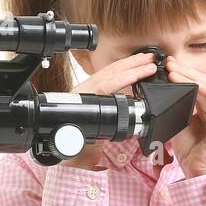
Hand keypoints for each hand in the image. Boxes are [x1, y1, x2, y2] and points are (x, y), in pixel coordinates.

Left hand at [59, 52, 160, 167]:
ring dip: (128, 65)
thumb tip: (110, 145)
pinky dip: (120, 70)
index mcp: (80, 102)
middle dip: (131, 64)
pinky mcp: (88, 90)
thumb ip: (96, 143)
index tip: (142, 73)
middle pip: (108, 73)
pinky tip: (131, 68)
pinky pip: (105, 76)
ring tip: (145, 59)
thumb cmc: (68, 146)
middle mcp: (82, 92)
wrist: (54, 146)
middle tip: (150, 60)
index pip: (105, 85)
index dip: (124, 78)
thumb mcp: (82, 145)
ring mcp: (84, 89)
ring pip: (107, 72)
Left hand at [163, 56, 205, 177]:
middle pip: (202, 81)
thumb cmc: (192, 151)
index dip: (182, 73)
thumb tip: (161, 95)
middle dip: (184, 70)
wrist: (200, 172)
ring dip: (190, 76)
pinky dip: (201, 89)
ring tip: (173, 70)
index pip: (196, 84)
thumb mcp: (178, 125)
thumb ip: (175, 109)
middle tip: (168, 62)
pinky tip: (189, 82)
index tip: (166, 66)